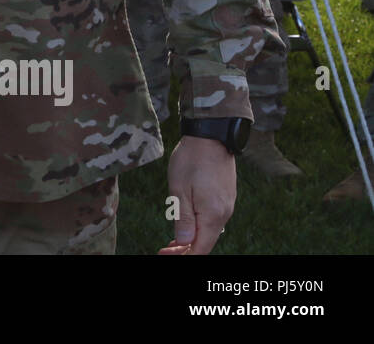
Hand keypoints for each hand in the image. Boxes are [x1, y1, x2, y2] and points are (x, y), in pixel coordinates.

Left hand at [159, 136, 235, 254]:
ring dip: (192, 237)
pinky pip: (213, 218)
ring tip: (172, 241)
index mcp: (213, 215)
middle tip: (165, 249)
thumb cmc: (191, 160)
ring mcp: (227, 204)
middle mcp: (224, 213)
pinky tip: (187, 223)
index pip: (200, 248)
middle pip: (206, 241)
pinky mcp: (226, 196)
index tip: (164, 253)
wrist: (211, 136)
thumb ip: (183, 219)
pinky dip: (199, 225)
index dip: (183, 254)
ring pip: (209, 230)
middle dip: (186, 249)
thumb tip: (184, 243)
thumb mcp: (179, 190)